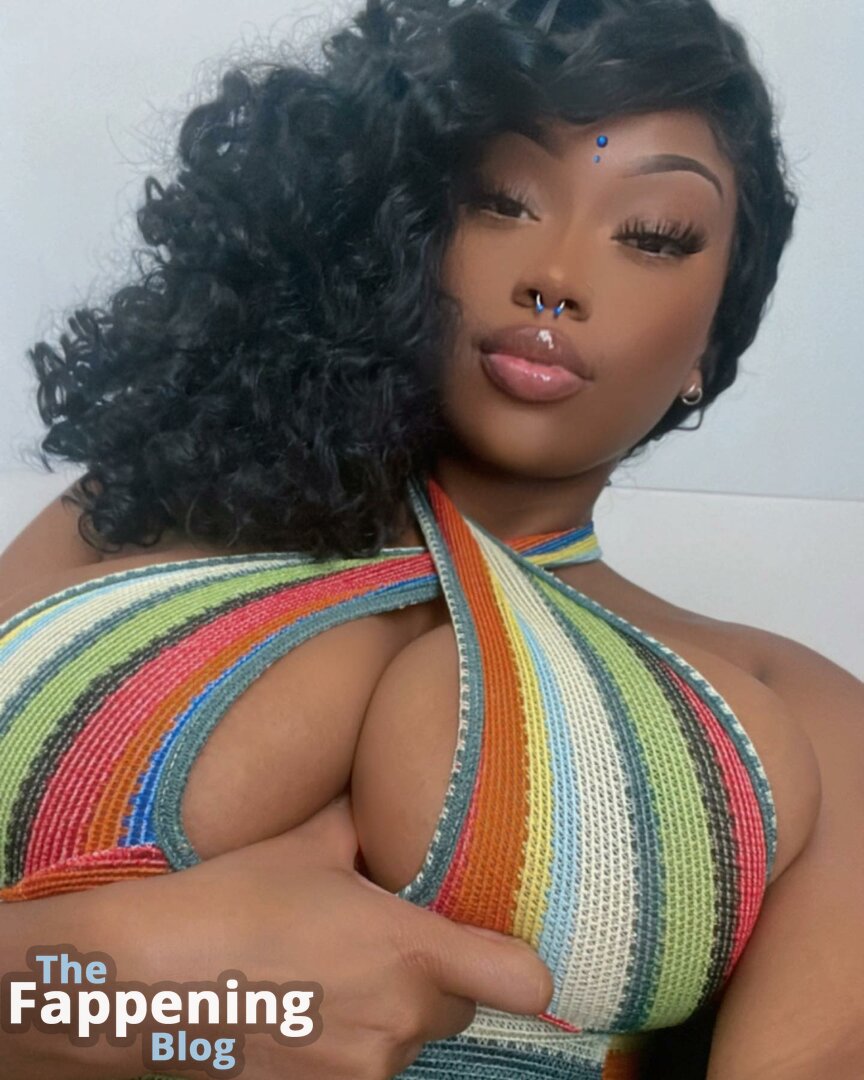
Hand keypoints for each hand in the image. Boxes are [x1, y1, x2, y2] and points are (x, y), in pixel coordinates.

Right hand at [85, 795, 552, 1079]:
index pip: (523, 981)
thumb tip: (389, 792)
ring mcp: (365, 1071)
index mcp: (410, 951)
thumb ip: (368, 824)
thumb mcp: (309, 844)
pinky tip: (305, 1009)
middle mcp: (400, 1020)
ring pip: (412, 1038)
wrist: (148, 981)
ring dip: (390, 1013)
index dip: (521, 964)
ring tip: (327, 976)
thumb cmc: (231, 903)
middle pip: (458, 1005)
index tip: (499, 946)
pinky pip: (370, 1068)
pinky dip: (354, 1041)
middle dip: (434, 978)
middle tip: (379, 946)